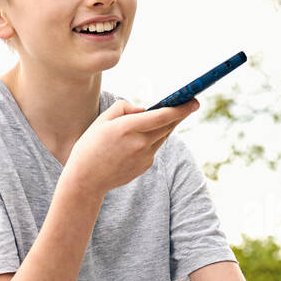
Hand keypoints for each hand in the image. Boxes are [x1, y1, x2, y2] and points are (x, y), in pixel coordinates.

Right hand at [63, 97, 198, 193]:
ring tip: (167, 115)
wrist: (86, 179)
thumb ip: (124, 108)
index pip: (162, 116)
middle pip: (168, 125)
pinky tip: (140, 139)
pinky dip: (152, 139)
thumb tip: (144, 110)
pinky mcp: (145, 165)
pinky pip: (154, 147)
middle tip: (190, 103)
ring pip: (163, 136)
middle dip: (180, 114)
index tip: (193, 101)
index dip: (180, 109)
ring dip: (167, 125)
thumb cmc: (90, 146)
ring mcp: (145, 156)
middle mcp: (140, 143)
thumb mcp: (102, 120)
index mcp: (127, 128)